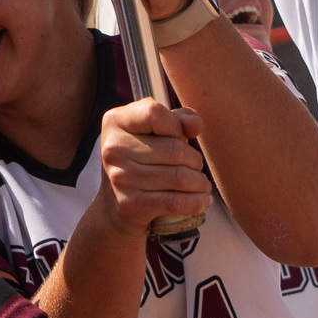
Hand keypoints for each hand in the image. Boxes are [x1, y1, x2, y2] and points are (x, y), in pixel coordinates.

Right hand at [92, 98, 211, 228]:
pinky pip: (176, 202)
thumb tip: (196, 125)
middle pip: (175, 149)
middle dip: (194, 159)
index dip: (176, 125)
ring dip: (199, 182)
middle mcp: (114, 148)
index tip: (181, 137)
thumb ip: (179, 119)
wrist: (116, 202)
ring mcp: (120, 177)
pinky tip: (203, 200)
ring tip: (201, 183)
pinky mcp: (131, 204)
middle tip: (195, 166)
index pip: (154, 113)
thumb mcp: (155, 130)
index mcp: (115, 121)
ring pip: (180, 177)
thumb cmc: (142, 157)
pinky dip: (196, 202)